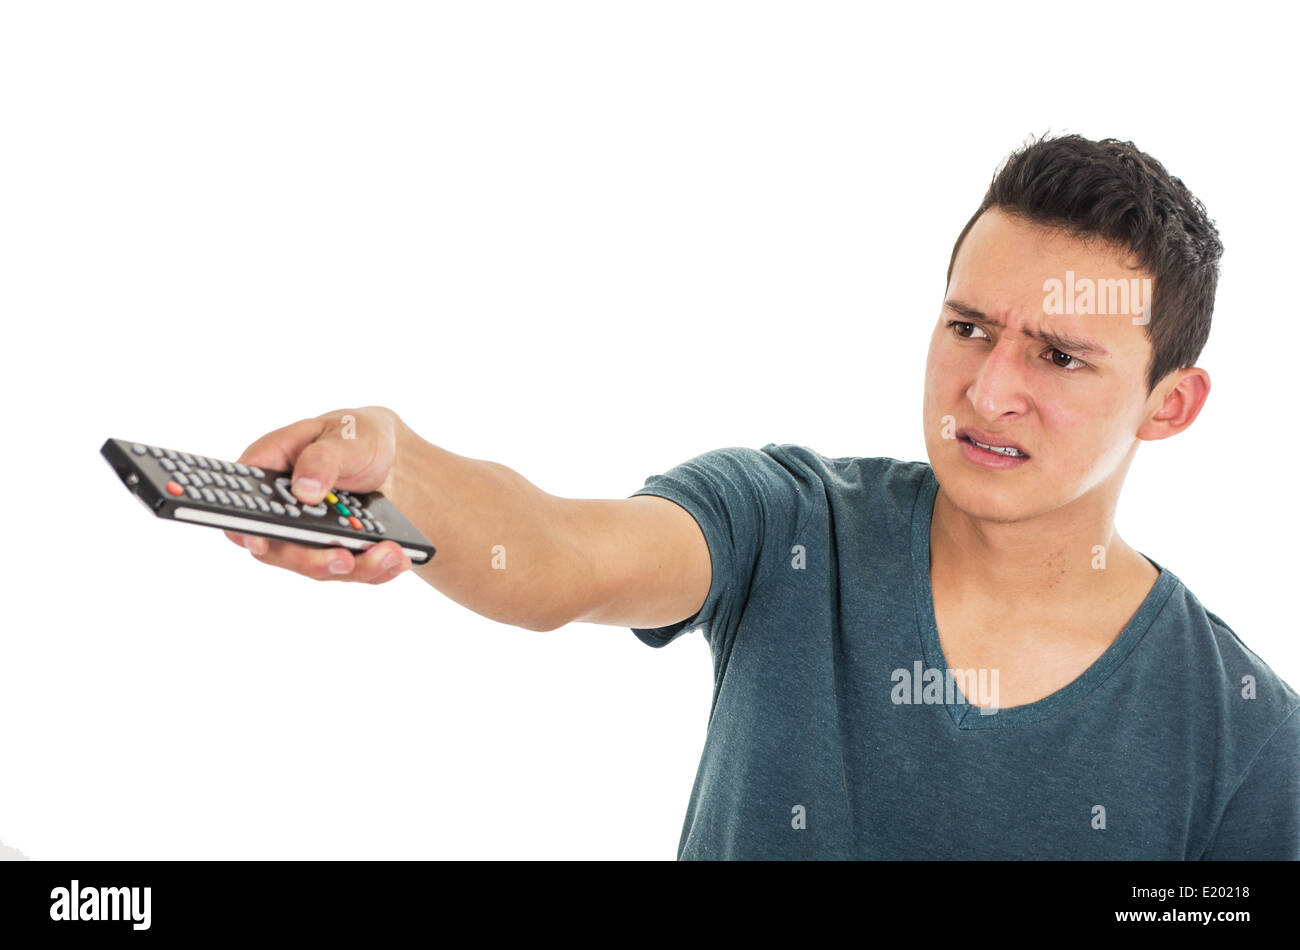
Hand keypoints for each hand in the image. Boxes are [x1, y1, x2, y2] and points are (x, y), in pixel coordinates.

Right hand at [224, 406, 411, 582]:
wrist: (392, 457)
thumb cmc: (357, 436)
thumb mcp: (345, 436)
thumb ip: (322, 458)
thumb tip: (303, 489)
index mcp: (269, 472)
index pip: (242, 507)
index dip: (244, 527)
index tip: (261, 541)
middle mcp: (281, 511)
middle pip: (279, 549)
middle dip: (314, 560)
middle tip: (345, 559)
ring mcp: (307, 536)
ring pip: (318, 566)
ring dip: (356, 567)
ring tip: (389, 553)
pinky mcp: (335, 552)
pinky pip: (351, 571)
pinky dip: (377, 569)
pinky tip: (399, 558)